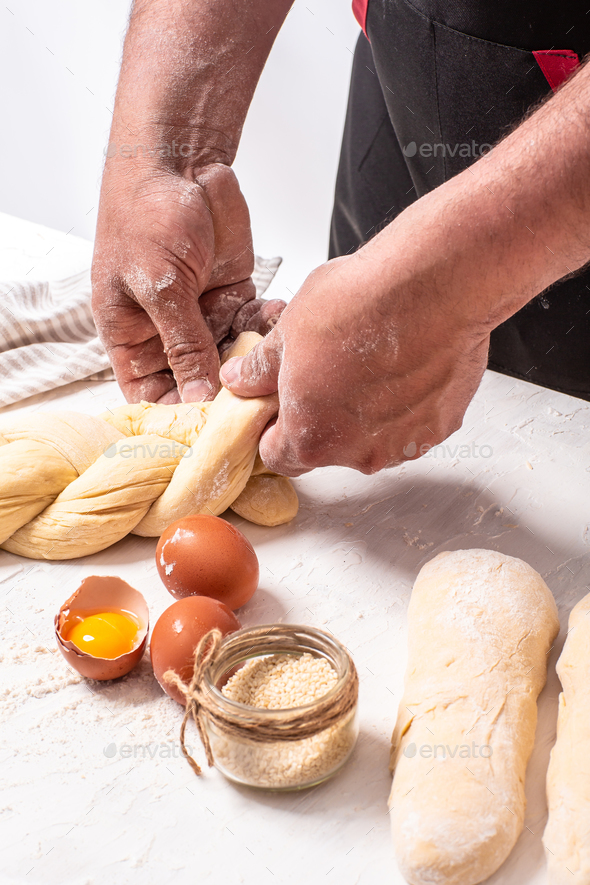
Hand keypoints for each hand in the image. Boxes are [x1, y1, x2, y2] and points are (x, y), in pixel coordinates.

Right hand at [92, 161, 280, 403]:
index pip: (151, 394)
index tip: (210, 427)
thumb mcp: (160, 287)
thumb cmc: (147, 216)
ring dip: (253, 360)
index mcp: (131, 336)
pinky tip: (280, 317)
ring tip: (276, 358)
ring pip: (230, 358)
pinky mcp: (232, 296)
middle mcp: (166, 332)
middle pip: (196, 383)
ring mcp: (201, 315)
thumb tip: (198, 396)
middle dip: (225, 394)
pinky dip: (268, 325)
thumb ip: (183, 343)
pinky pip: (253, 325)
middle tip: (257, 403)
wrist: (179, 162)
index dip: (177, 414)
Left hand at [219, 251, 489, 475]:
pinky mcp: (442, 425)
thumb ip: (260, 370)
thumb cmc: (359, 304)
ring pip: (373, 438)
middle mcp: (359, 454)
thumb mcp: (287, 332)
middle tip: (326, 372)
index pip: (278, 456)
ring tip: (370, 362)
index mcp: (311, 439)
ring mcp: (405, 444)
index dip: (274, 430)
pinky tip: (405, 363)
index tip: (280, 405)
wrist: (433, 284)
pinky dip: (406, 403)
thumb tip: (240, 380)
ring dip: (366, 413)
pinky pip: (413, 423)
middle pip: (329, 449)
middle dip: (322, 419)